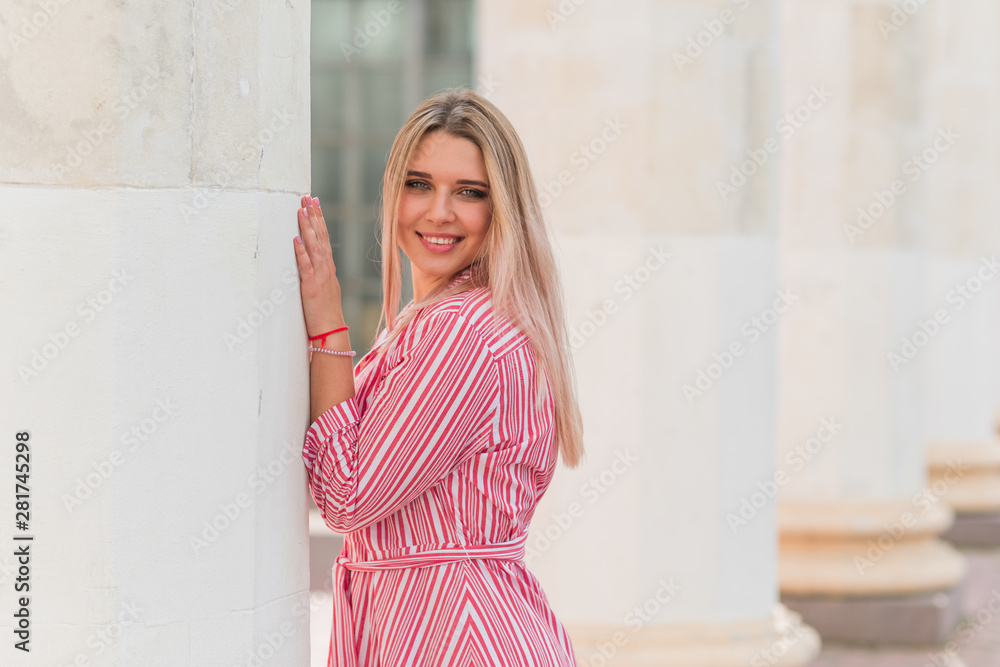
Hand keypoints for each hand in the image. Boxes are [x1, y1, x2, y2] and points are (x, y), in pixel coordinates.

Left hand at [293, 195, 345, 334]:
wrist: (332, 331)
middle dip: (313, 216)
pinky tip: (296, 240)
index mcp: (328, 268)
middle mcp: (326, 268)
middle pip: (320, 236)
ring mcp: (320, 276)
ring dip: (307, 228)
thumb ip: (319, 274)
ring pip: (314, 247)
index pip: (324, 238)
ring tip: (302, 210)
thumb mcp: (325, 289)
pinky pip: (306, 267)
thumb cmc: (326, 313)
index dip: (319, 219)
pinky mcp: (311, 287)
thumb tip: (311, 262)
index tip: (314, 203)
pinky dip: (301, 253)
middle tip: (308, 197)